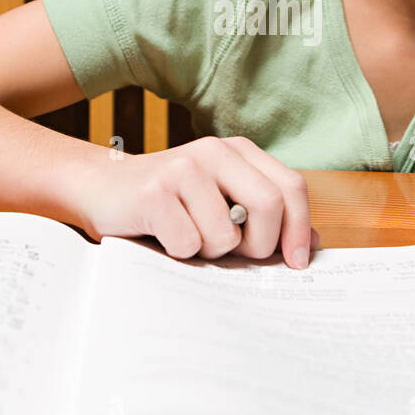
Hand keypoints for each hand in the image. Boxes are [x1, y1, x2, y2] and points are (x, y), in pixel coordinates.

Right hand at [82, 136, 319, 267]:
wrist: (102, 190)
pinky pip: (188, 244)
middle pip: (269, 206)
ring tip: (189, 237)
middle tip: (239, 257)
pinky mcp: (153, 192)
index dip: (299, 229)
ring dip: (210, 252)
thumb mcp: (222, 203)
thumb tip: (312, 244)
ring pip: (226, 235)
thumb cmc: (171, 205)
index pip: (291, 187)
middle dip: (259, 245)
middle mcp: (214, 151)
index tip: (296, 263)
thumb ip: (265, 218)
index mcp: (238, 151)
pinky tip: (164, 236)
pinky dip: (180, 254)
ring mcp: (182, 168)